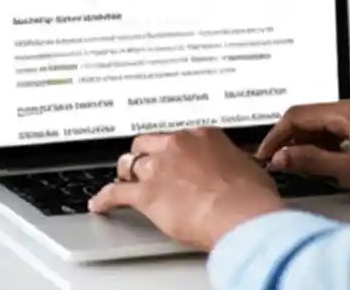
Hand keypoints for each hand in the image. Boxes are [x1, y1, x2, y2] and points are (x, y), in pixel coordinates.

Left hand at [88, 128, 285, 250]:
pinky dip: (105, 199)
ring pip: (129, 165)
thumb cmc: (250, 195)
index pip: (178, 137)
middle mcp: (176, 146)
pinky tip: (99, 204)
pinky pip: (116, 194)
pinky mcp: (146, 195)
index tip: (174, 157)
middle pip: (147, 144)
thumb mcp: (248, 167)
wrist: (241, 213)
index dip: (173, 150)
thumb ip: (233, 164)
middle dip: (144, 155)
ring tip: (123, 180)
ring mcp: (158, 169)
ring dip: (126, 174)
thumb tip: (236, 170)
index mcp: (202, 136)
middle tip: (145, 165)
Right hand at [257, 99, 349, 202]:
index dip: (276, 135)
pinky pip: (345, 131)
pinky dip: (329, 145)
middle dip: (291, 138)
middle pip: (313, 117)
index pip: (299, 114)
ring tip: (297, 166)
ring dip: (310, 143)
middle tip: (277, 163)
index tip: (265, 155)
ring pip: (329, 125)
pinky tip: (327, 164)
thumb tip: (282, 156)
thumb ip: (313, 161)